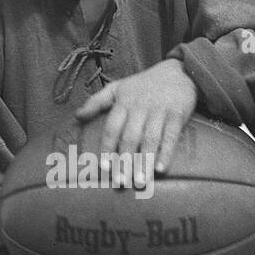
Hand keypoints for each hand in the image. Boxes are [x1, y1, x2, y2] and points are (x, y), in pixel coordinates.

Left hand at [74, 59, 196, 174]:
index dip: (107, 148)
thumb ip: (97, 101)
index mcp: (123, 103)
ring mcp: (159, 111)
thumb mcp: (118, 87)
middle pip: (130, 137)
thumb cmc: (143, 85)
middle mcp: (140, 107)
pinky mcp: (177, 114)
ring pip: (150, 139)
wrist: (178, 72)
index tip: (104, 168)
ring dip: (144, 162)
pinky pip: (171, 136)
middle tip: (121, 182)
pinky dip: (166, 153)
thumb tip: (77, 116)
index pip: (112, 128)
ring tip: (140, 182)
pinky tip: (160, 169)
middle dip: (124, 161)